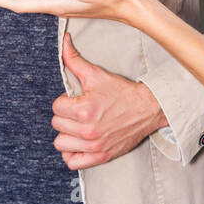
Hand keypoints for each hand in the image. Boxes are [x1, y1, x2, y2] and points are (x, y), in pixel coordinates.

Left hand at [51, 32, 166, 168]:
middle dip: (65, 115)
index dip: (64, 101)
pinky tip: (78, 142)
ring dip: (66, 134)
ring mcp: (94, 145)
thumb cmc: (122, 92)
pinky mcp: (100, 156)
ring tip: (77, 126)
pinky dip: (72, 153)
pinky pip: (72, 162)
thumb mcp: (97, 74)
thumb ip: (75, 60)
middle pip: (57, 124)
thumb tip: (63, 41)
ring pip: (60, 143)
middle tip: (79, 111)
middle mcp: (87, 130)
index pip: (55, 107)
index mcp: (84, 109)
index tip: (76, 100)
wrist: (147, 109)